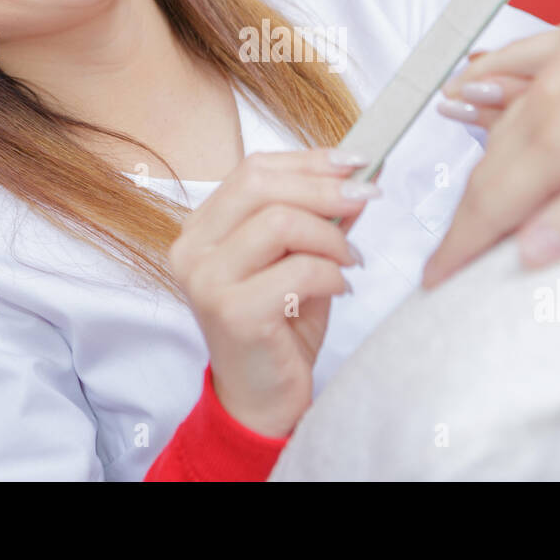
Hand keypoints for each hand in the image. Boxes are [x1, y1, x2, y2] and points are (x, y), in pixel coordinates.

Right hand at [168, 148, 380, 436]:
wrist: (263, 399)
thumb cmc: (281, 326)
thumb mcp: (302, 258)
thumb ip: (320, 216)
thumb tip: (358, 174)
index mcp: (203, 227)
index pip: (253, 169)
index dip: (309, 160)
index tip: (356, 163)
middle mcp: (192, 248)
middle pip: (260, 185)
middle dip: (324, 187)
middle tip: (367, 198)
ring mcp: (206, 280)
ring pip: (278, 223)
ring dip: (330, 236)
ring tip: (350, 260)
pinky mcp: (231, 312)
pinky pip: (297, 270)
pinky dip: (331, 275)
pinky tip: (341, 289)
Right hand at [421, 0, 559, 287]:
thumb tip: (529, 251)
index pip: (493, 205)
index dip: (459, 249)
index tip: (435, 282)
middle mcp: (548, 96)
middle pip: (489, 170)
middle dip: (463, 219)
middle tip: (447, 260)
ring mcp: (559, 61)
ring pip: (498, 126)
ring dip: (478, 171)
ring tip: (468, 208)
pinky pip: (510, 65)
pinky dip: (481, 87)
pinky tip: (463, 88)